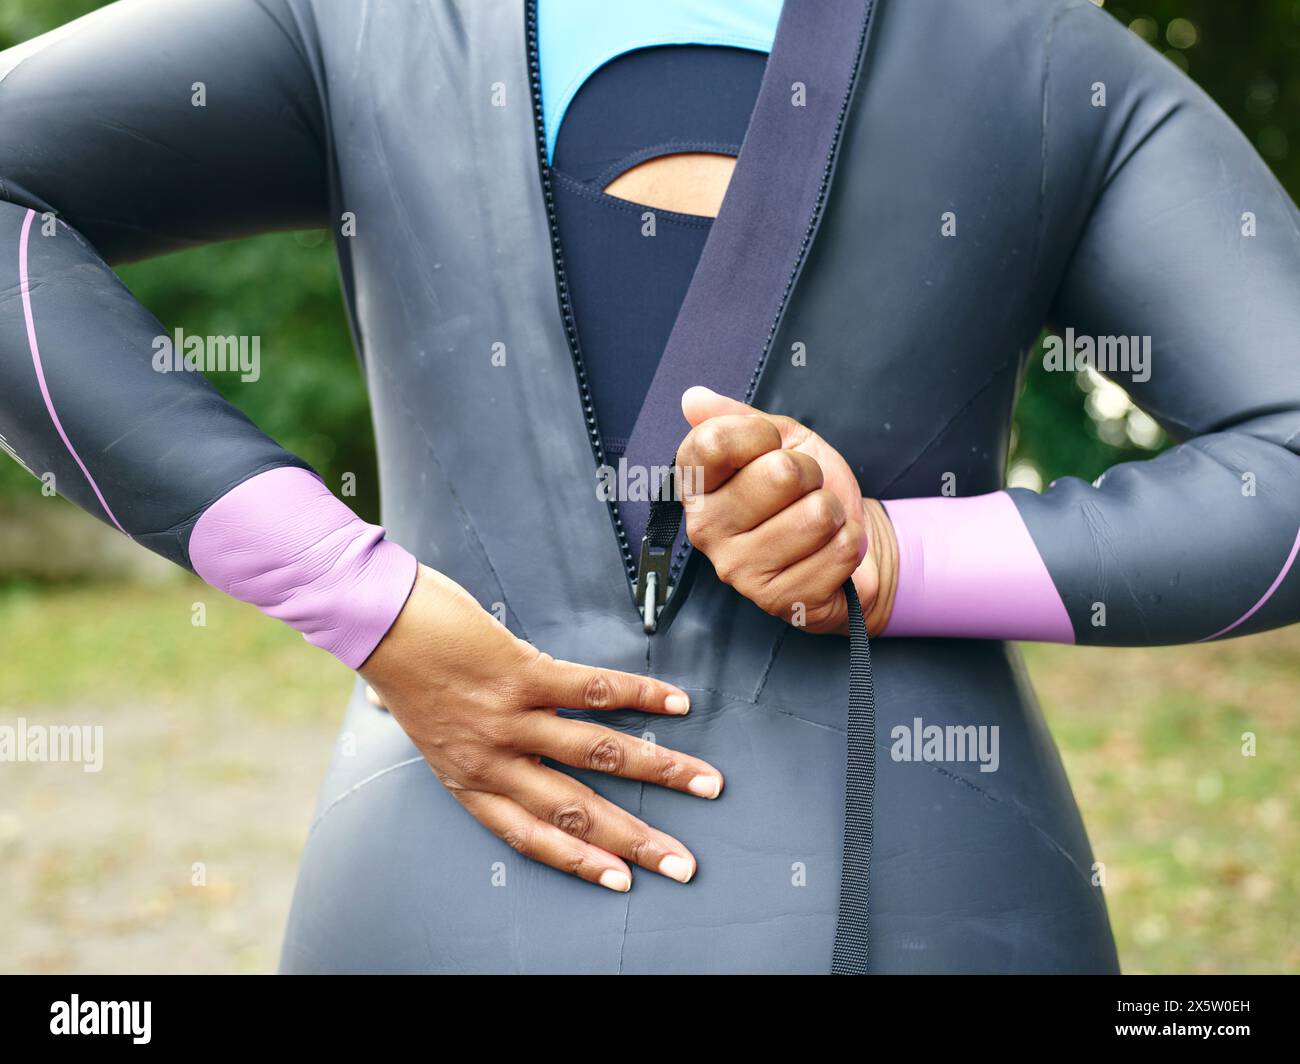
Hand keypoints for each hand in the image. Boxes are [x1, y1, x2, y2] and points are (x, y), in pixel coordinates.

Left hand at [358, 565, 722, 890]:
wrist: (375, 620)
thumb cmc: (398, 666)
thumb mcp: (422, 724)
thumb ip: (451, 740)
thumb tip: (446, 734)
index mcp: (469, 780)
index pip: (532, 838)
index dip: (581, 863)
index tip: (623, 880)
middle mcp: (493, 760)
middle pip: (578, 813)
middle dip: (637, 841)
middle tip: (682, 863)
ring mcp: (510, 719)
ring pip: (599, 756)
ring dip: (659, 771)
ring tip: (704, 783)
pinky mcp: (522, 674)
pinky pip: (592, 692)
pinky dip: (639, 697)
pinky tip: (675, 704)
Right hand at [677, 386, 896, 635]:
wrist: (845, 537)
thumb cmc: (806, 490)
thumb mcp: (781, 441)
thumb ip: (740, 418)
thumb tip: (694, 399)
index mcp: (698, 486)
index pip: (715, 441)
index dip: (761, 434)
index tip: (772, 446)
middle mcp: (706, 530)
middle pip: (780, 473)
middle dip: (810, 474)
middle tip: (802, 492)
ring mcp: (740, 570)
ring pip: (817, 514)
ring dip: (833, 511)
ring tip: (818, 523)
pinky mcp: (779, 602)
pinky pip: (841, 550)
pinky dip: (850, 542)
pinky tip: (829, 551)